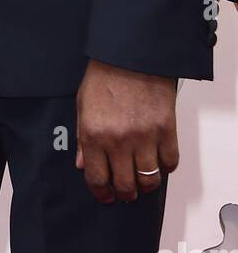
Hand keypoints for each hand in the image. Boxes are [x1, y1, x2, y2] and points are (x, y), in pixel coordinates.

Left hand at [75, 58, 177, 201]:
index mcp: (94, 134)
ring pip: (149, 181)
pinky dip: (165, 167)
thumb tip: (83, 164)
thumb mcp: (83, 105)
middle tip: (125, 190)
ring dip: (145, 185)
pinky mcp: (166, 131)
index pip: (97, 178)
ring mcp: (144, 137)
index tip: (105, 196)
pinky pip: (170, 163)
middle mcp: (119, 140)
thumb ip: (82, 137)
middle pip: (125, 185)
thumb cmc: (105, 75)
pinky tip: (157, 161)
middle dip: (124, 192)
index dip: (101, 193)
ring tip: (142, 180)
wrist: (132, 55)